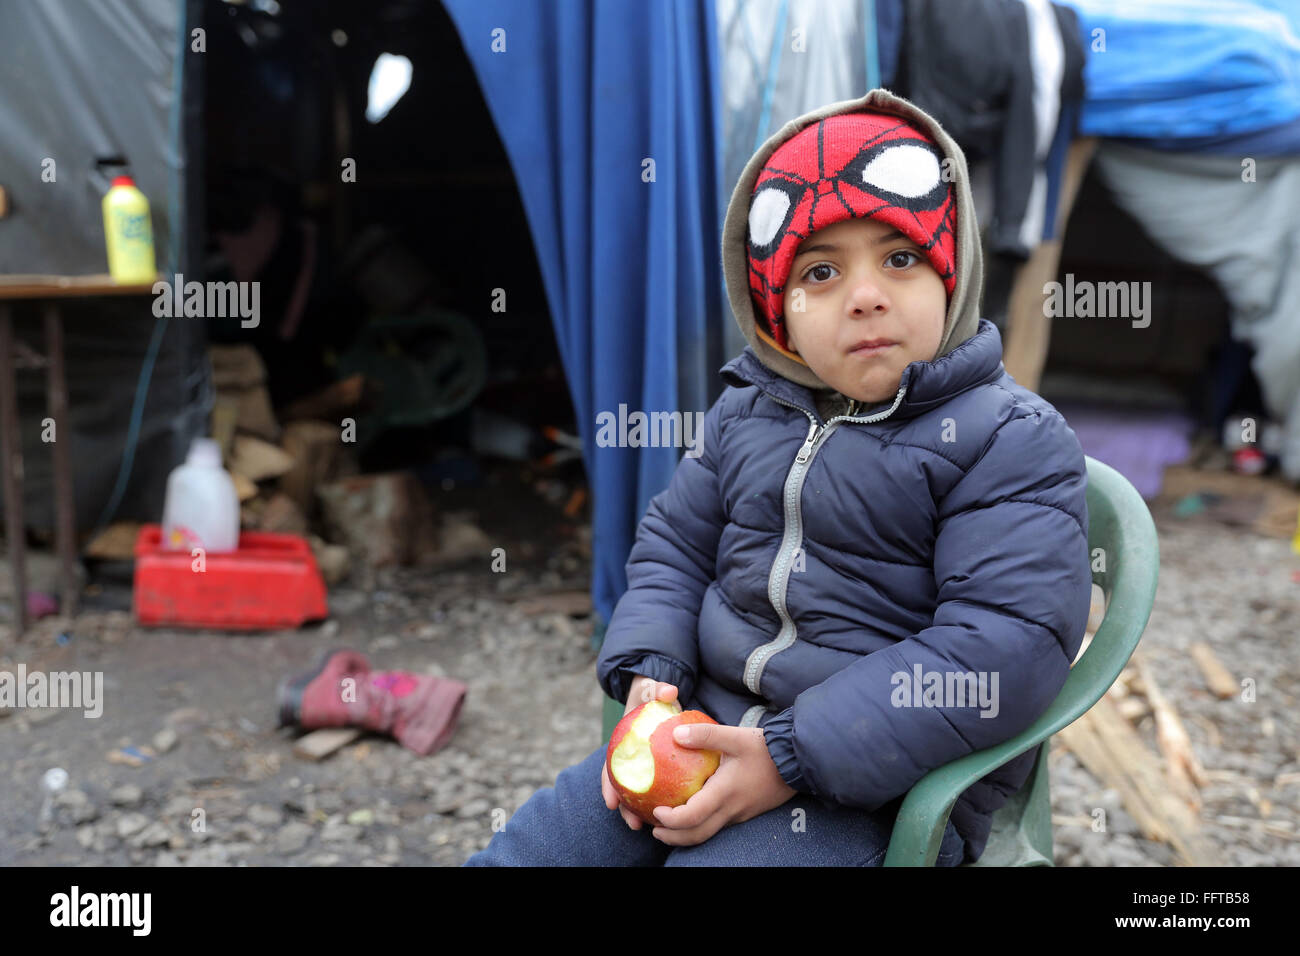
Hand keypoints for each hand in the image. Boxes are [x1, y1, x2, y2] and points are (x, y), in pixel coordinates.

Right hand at [602, 678, 677, 829]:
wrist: (657, 697)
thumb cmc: (651, 695)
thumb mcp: (651, 690)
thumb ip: (658, 690)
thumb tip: (669, 692)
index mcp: (622, 745)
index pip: (610, 767)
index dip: (608, 785)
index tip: (610, 802)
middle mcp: (629, 759)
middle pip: (623, 787)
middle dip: (625, 808)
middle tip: (634, 823)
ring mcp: (643, 766)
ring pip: (639, 792)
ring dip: (641, 810)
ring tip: (650, 827)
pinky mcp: (659, 770)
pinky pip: (660, 787)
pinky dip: (663, 800)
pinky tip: (675, 814)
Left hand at [648, 723, 795, 846]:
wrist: (796, 761)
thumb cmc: (765, 749)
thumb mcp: (735, 736)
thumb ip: (705, 735)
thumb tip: (675, 734)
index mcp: (725, 792)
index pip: (692, 817)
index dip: (671, 820)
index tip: (657, 811)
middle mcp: (731, 809)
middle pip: (697, 835)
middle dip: (673, 837)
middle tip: (655, 829)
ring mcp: (739, 814)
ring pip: (708, 834)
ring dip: (686, 834)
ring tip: (668, 825)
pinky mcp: (745, 812)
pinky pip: (718, 825)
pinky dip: (700, 825)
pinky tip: (693, 812)